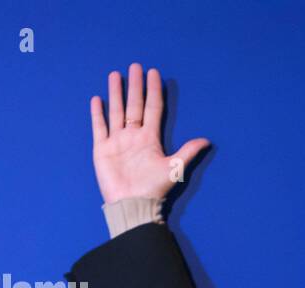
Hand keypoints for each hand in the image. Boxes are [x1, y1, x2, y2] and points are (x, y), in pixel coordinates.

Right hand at [89, 62, 209, 204]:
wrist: (132, 204)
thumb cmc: (153, 188)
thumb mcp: (174, 168)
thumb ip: (188, 152)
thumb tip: (207, 140)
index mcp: (150, 138)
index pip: (152, 108)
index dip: (154, 91)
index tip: (154, 73)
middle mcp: (133, 136)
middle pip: (134, 105)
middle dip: (135, 86)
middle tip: (135, 66)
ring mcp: (117, 141)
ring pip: (116, 111)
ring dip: (116, 93)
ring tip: (115, 75)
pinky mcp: (102, 149)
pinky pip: (99, 127)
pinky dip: (98, 114)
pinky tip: (98, 99)